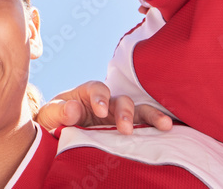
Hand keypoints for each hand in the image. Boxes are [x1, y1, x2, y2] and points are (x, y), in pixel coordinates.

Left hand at [35, 81, 172, 134]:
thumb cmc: (55, 119)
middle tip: (125, 128)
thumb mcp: (50, 114)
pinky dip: (156, 128)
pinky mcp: (126, 132)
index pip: (97, 89)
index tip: (100, 111)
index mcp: (88, 94)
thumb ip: (59, 110)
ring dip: (151, 117)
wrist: (57, 134)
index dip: (100, 97)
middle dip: (126, 112)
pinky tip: (171, 133)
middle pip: (122, 100)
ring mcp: (119, 117)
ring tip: (165, 125)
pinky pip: (145, 128)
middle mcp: (108, 103)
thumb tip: (74, 108)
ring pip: (139, 112)